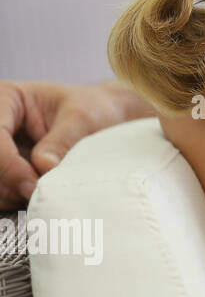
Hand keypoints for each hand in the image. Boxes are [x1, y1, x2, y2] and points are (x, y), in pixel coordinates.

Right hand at [0, 80, 150, 208]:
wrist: (103, 119)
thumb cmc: (92, 109)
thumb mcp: (83, 119)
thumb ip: (61, 141)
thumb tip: (43, 167)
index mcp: (7, 98)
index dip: (9, 165)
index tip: (34, 185)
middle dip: (8, 183)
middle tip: (37, 194)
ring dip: (9, 194)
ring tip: (41, 194)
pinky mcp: (2, 167)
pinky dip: (12, 198)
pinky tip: (35, 195)